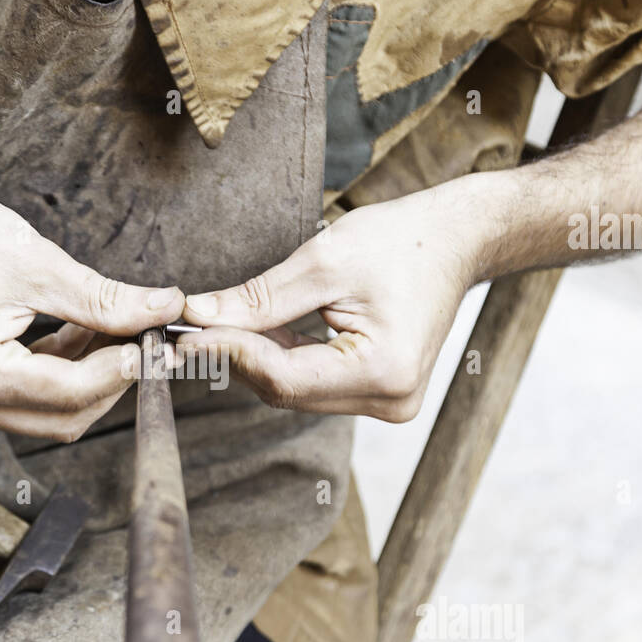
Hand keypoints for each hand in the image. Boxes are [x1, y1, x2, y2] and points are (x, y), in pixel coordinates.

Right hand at [0, 170, 184, 440]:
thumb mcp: (41, 267)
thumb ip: (106, 301)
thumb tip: (162, 309)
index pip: (70, 393)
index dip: (122, 370)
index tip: (155, 345)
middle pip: (61, 417)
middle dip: (109, 382)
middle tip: (142, 341)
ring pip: (47, 413)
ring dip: (87, 377)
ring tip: (111, 329)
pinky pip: (25, 397)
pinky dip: (60, 371)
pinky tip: (79, 332)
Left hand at [177, 181, 486, 421]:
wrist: (458, 240)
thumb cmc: (403, 240)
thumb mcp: (323, 261)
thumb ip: (259, 298)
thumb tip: (199, 316)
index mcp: (384, 371)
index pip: (282, 376)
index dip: (227, 354)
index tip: (183, 334)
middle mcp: (390, 400)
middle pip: (286, 389)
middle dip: (236, 357)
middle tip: (190, 328)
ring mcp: (389, 402)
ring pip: (296, 390)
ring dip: (256, 359)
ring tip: (217, 326)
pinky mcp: (381, 393)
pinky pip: (314, 383)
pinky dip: (283, 358)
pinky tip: (257, 334)